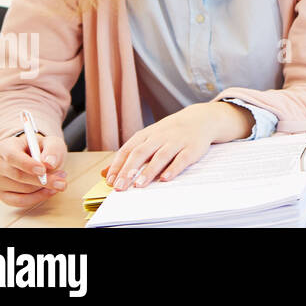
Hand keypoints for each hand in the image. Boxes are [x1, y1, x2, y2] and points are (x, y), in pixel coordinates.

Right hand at [0, 131, 68, 207]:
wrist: (36, 158)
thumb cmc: (42, 149)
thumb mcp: (51, 143)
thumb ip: (52, 149)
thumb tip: (49, 163)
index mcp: (6, 146)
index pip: (12, 156)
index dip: (27, 164)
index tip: (43, 169)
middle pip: (18, 175)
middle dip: (43, 180)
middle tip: (62, 180)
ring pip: (23, 189)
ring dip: (44, 187)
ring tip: (60, 179)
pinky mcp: (3, 195)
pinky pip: (20, 201)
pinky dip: (38, 197)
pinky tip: (50, 191)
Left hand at [102, 102, 252, 189]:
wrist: (201, 119)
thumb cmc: (170, 132)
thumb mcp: (148, 138)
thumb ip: (128, 154)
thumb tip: (104, 172)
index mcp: (147, 134)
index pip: (128, 149)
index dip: (118, 165)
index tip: (110, 180)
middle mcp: (160, 136)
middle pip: (141, 152)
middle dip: (129, 170)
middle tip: (120, 186)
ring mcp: (177, 141)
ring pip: (161, 156)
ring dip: (149, 171)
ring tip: (139, 184)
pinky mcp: (192, 148)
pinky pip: (182, 159)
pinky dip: (173, 169)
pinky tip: (165, 179)